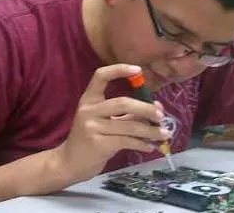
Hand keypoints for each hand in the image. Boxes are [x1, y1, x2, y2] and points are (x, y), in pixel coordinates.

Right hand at [55, 64, 170, 183]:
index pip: (101, 76)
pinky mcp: (97, 145)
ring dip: (150, 130)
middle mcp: (89, 110)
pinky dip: (142, 143)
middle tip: (161, 116)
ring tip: (165, 133)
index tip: (138, 70)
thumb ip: (130, 112)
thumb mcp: (106, 121)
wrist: (69, 163)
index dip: (119, 70)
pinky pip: (127, 141)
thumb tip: (157, 106)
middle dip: (146, 109)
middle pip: (122, 103)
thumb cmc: (92, 137)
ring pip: (129, 125)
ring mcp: (91, 127)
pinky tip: (151, 146)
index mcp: (89, 99)